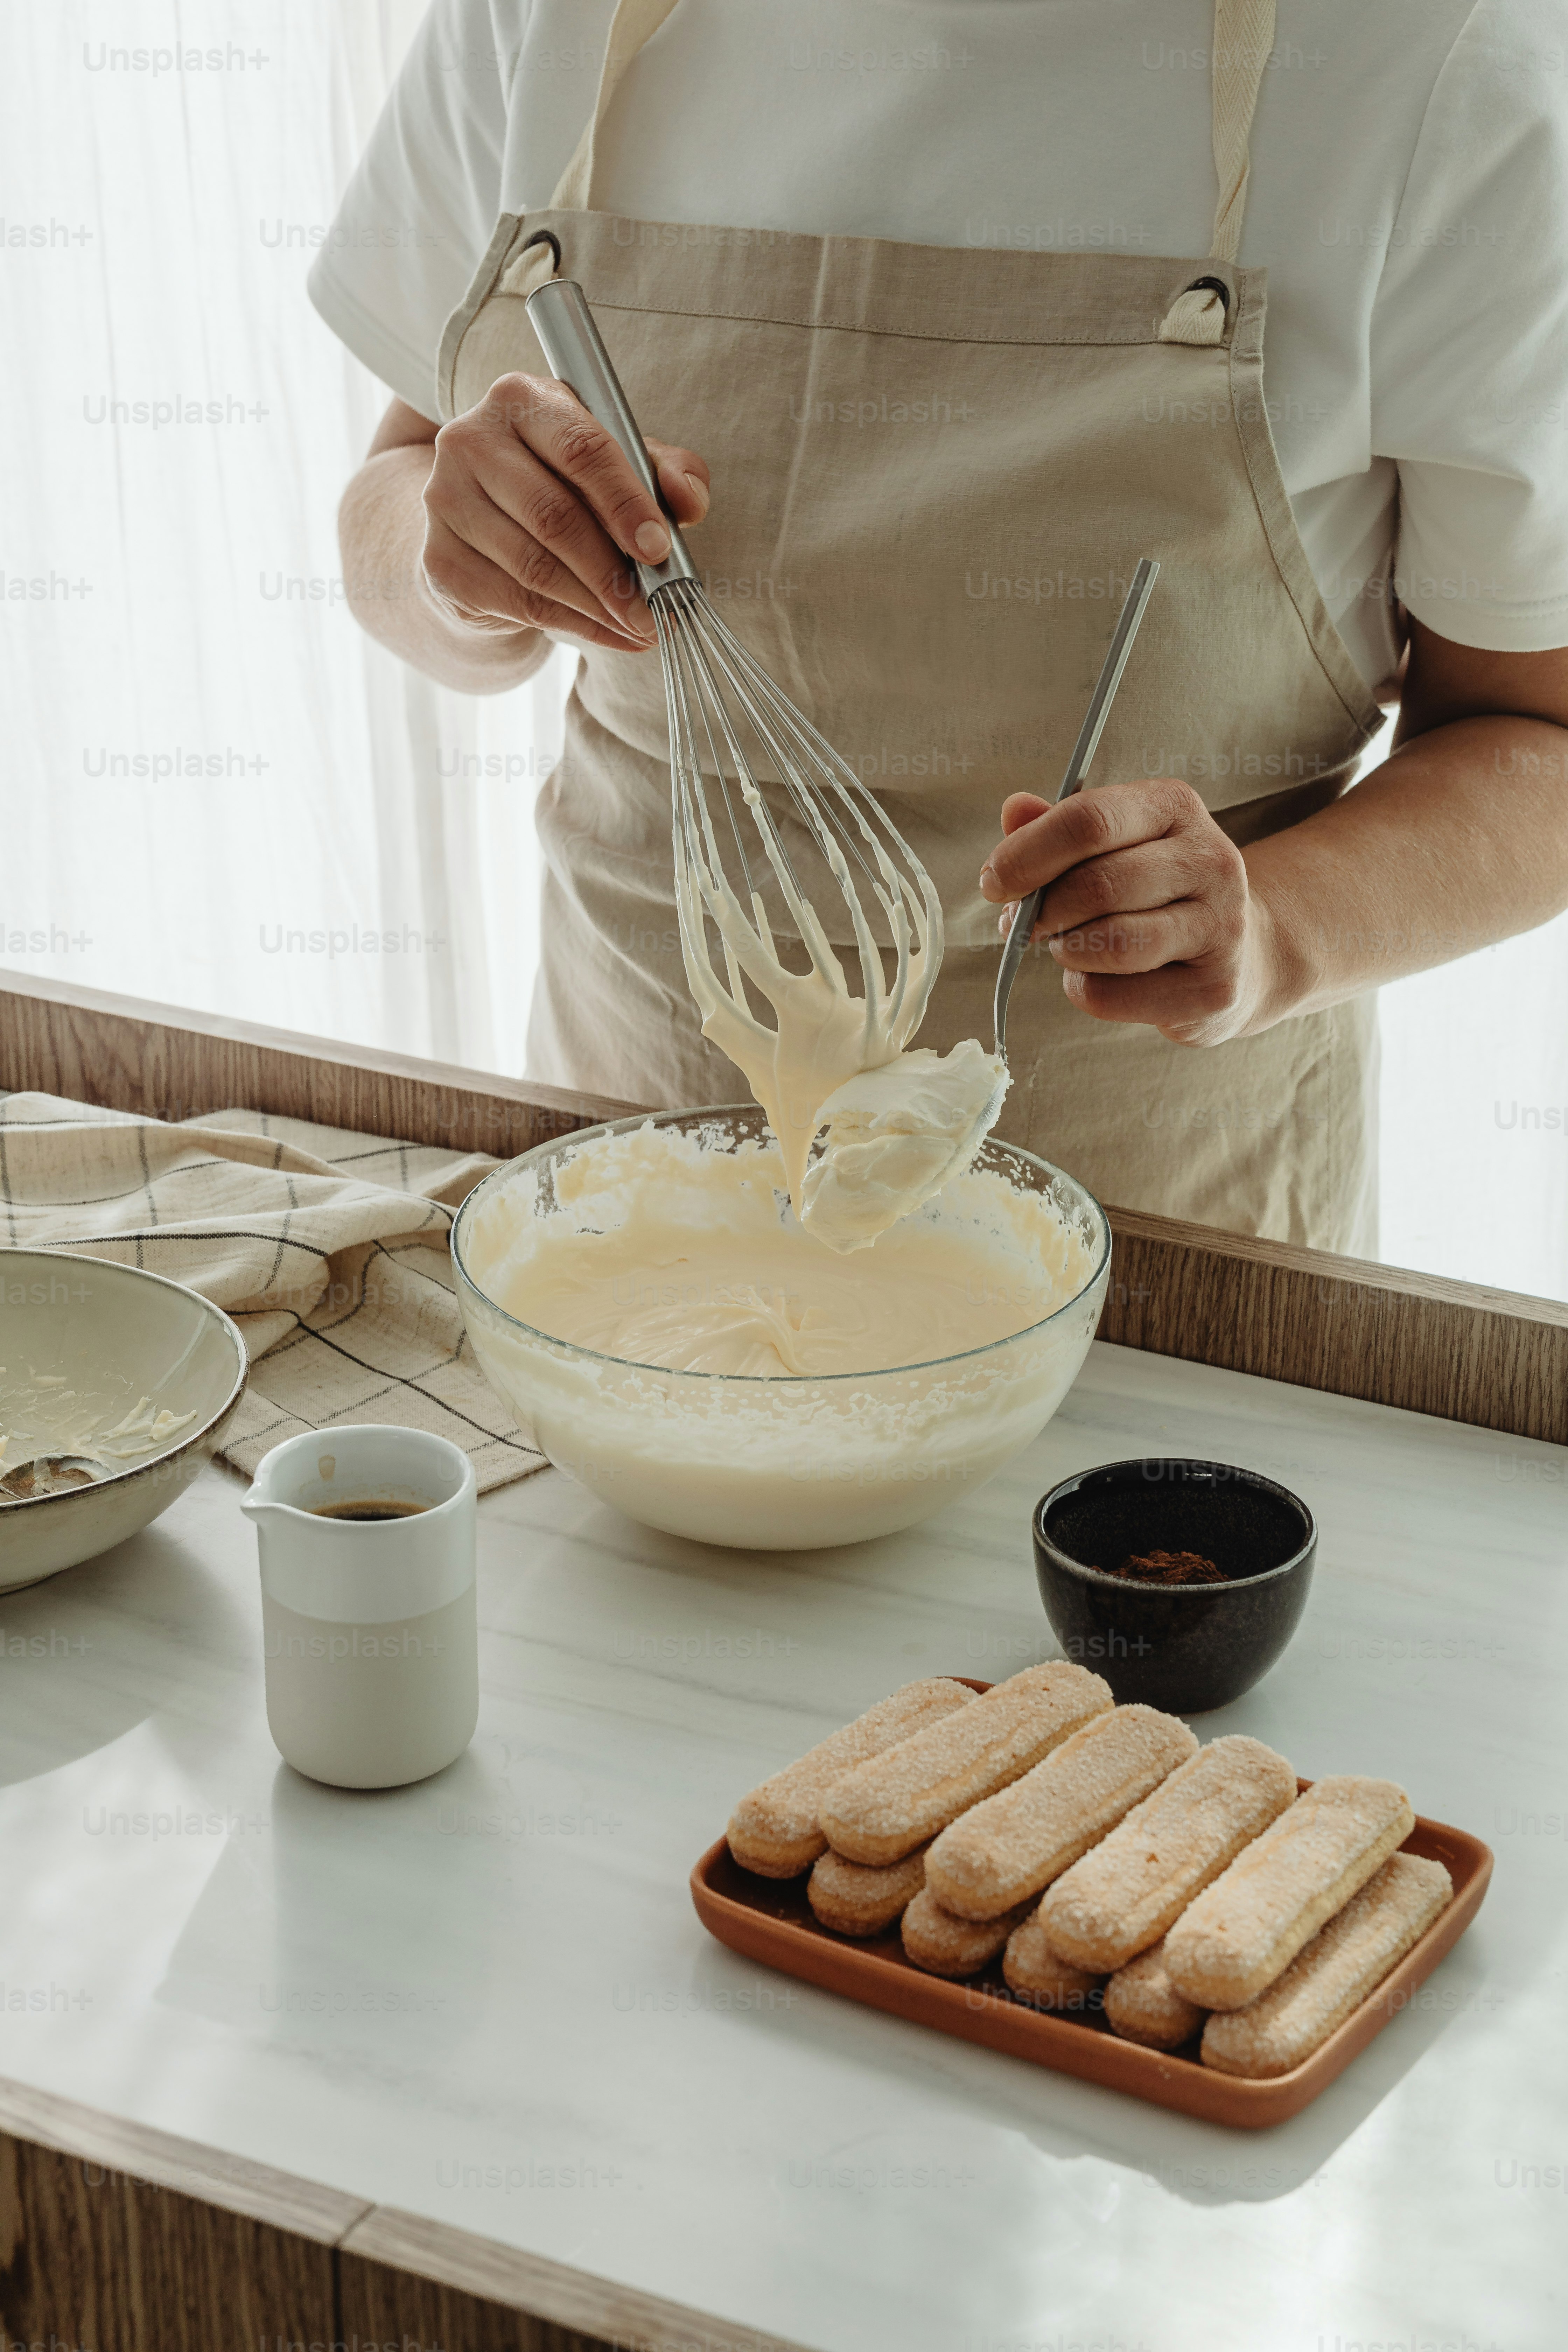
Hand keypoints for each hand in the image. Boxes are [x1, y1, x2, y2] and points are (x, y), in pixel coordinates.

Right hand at [420, 372, 709, 652]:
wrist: (483, 523)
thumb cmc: (564, 484)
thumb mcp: (621, 465)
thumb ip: (663, 471)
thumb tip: (689, 499)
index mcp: (522, 399)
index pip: (582, 449)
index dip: (626, 503)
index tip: (660, 549)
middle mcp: (471, 439)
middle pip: (554, 515)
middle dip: (614, 572)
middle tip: (656, 610)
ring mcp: (445, 501)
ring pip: (535, 566)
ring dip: (598, 606)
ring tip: (641, 627)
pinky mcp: (440, 561)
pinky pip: (518, 602)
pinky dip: (574, 626)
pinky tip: (611, 634)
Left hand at [978, 780, 1289, 1044]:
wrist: (1241, 954)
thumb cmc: (1153, 892)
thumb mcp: (1111, 844)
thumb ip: (1058, 826)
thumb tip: (1013, 809)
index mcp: (1175, 807)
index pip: (1089, 820)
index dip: (1026, 854)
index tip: (994, 882)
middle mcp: (1209, 859)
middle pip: (1096, 885)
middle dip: (1042, 911)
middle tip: (1025, 925)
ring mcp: (1222, 925)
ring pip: (1109, 943)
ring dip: (1066, 950)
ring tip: (1068, 946)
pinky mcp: (1215, 988)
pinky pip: (1113, 995)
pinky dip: (1085, 989)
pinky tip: (1100, 976)